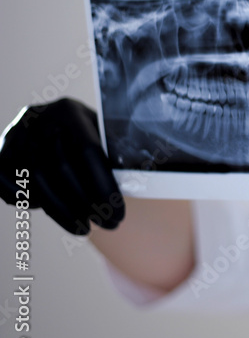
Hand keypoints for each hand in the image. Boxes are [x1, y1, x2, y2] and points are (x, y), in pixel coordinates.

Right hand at [0, 98, 123, 234]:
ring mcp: (14, 137)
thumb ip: (117, 151)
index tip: (119, 212)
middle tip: (108, 223)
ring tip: (85, 226)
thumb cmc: (89, 133)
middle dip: (87, 203)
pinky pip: (10, 187)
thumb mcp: (104, 132)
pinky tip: (53, 211)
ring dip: (63, 211)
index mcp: (69, 110)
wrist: (50, 123)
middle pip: (61, 169)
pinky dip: (30, 203)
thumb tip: (145, 182)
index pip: (88, 152)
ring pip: (36, 182)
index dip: (103, 187)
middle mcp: (37, 119)